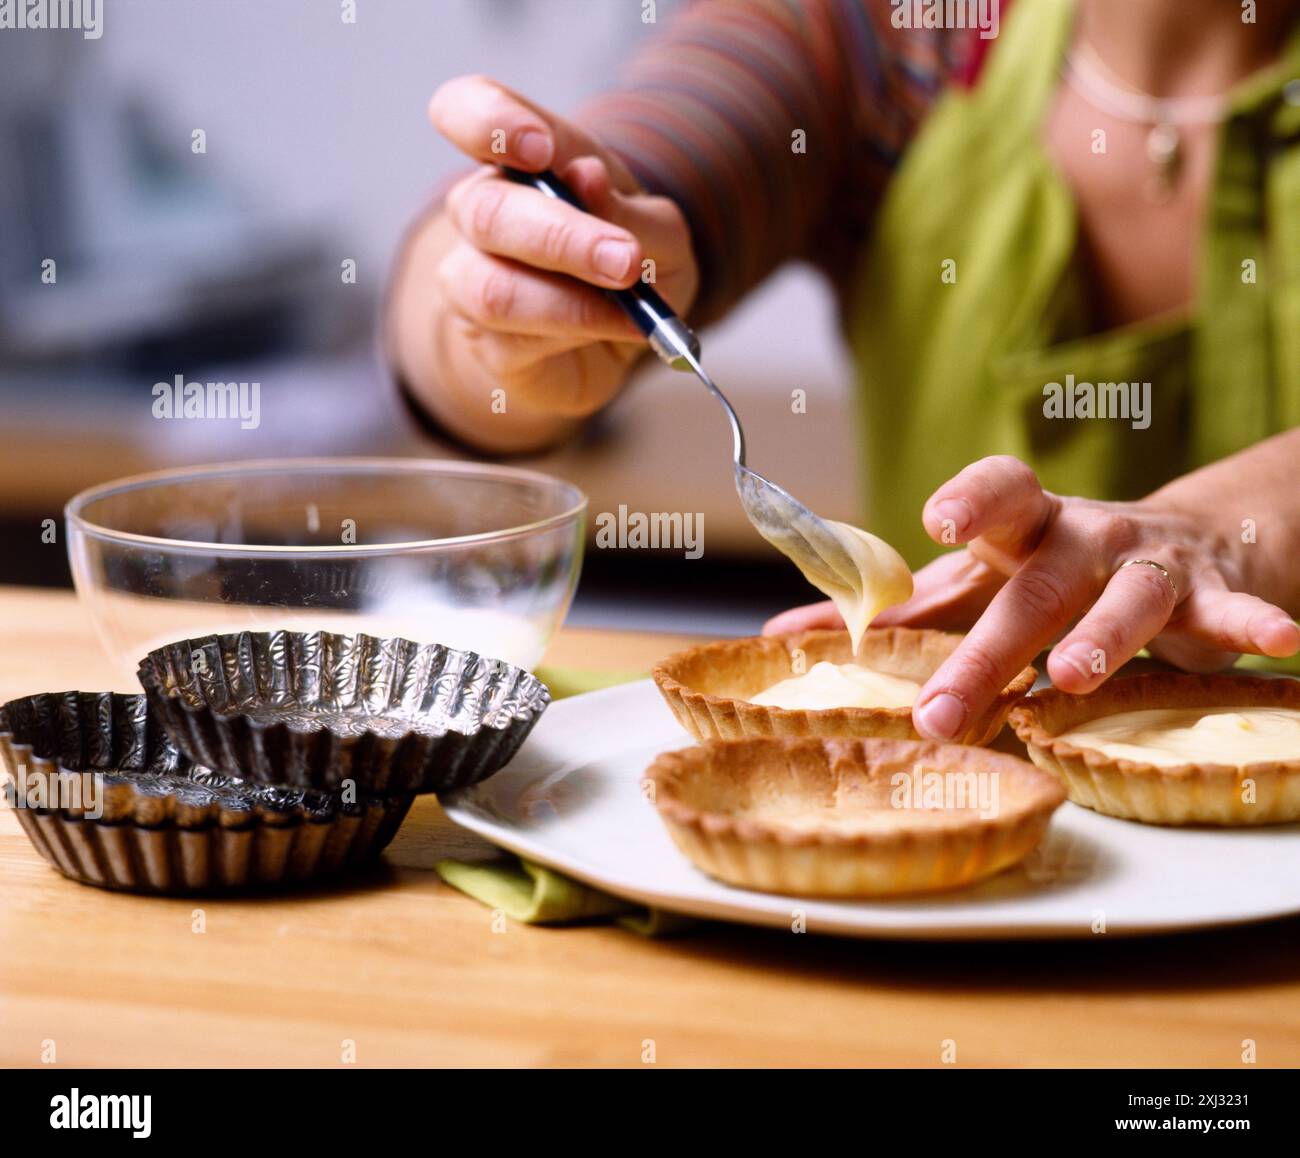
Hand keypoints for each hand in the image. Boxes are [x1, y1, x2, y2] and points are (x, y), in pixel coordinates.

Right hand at [391, 74, 698, 451]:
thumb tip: (586, 178)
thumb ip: (629, 210)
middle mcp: (479, 213)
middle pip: (486, 211)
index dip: (488, 121)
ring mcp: (471, 281)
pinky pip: (517, 339)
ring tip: (630, 303)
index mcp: (515, 160)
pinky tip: (624, 328)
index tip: (537, 150)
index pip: (464, 111)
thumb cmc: (630, 263)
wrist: (614, 337)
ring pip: (494, 288)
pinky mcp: (486, 343)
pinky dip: (581, 331)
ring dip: (571, 299)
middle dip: (560, 236)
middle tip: (625, 259)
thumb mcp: (656, 230)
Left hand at [766, 455, 1299, 741]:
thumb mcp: (974, 584)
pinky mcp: (1210, 597)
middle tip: (942, 710)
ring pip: (1125, 598)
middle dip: (988, 648)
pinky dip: (1253, 625)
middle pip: (1032, 586)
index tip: (935, 520)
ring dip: (1102, 636)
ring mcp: (1148, 565)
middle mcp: (1083, 537)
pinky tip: (1280, 643)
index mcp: (1021, 529)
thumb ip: (891, 610)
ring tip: (1075, 675)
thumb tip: (781, 635)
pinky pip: (1230, 613)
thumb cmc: (1048, 572)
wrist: (1179, 548)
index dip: (970, 499)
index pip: (997, 495)